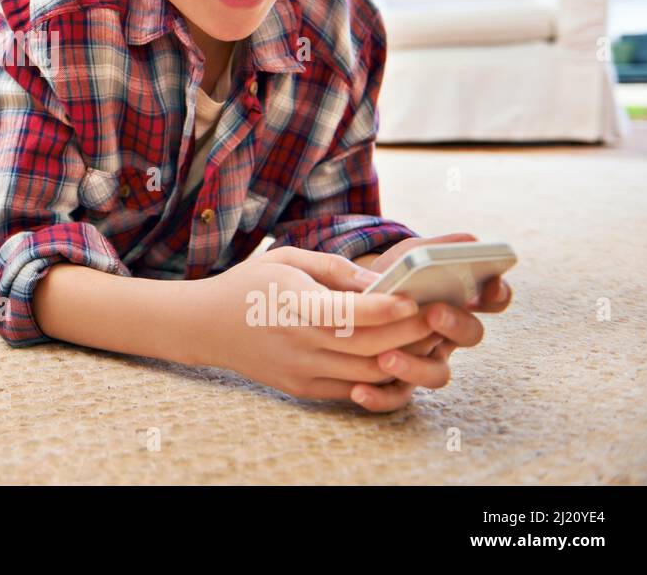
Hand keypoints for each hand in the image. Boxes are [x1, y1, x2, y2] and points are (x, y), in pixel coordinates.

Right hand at [186, 245, 437, 409]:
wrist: (205, 326)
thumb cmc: (249, 284)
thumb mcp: (285, 258)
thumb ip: (333, 268)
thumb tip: (378, 282)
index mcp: (291, 303)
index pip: (345, 312)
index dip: (384, 308)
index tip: (414, 296)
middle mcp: (297, 341)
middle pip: (367, 345)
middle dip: (410, 332)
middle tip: (440, 314)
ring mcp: (300, 370)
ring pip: (367, 372)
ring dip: (404, 357)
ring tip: (429, 337)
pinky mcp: (303, 388)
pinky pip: (354, 388)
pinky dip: (383, 376)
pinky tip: (401, 357)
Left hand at [348, 232, 513, 411]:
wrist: (347, 298)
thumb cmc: (388, 276)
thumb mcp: (408, 256)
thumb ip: (435, 249)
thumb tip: (469, 240)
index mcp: (459, 301)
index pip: (494, 299)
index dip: (498, 293)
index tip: (490, 285)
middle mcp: (449, 335)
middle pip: (470, 336)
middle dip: (455, 324)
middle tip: (433, 313)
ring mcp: (426, 360)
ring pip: (437, 374)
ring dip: (416, 368)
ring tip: (387, 357)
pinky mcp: (398, 382)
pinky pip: (396, 397)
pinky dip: (380, 398)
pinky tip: (359, 391)